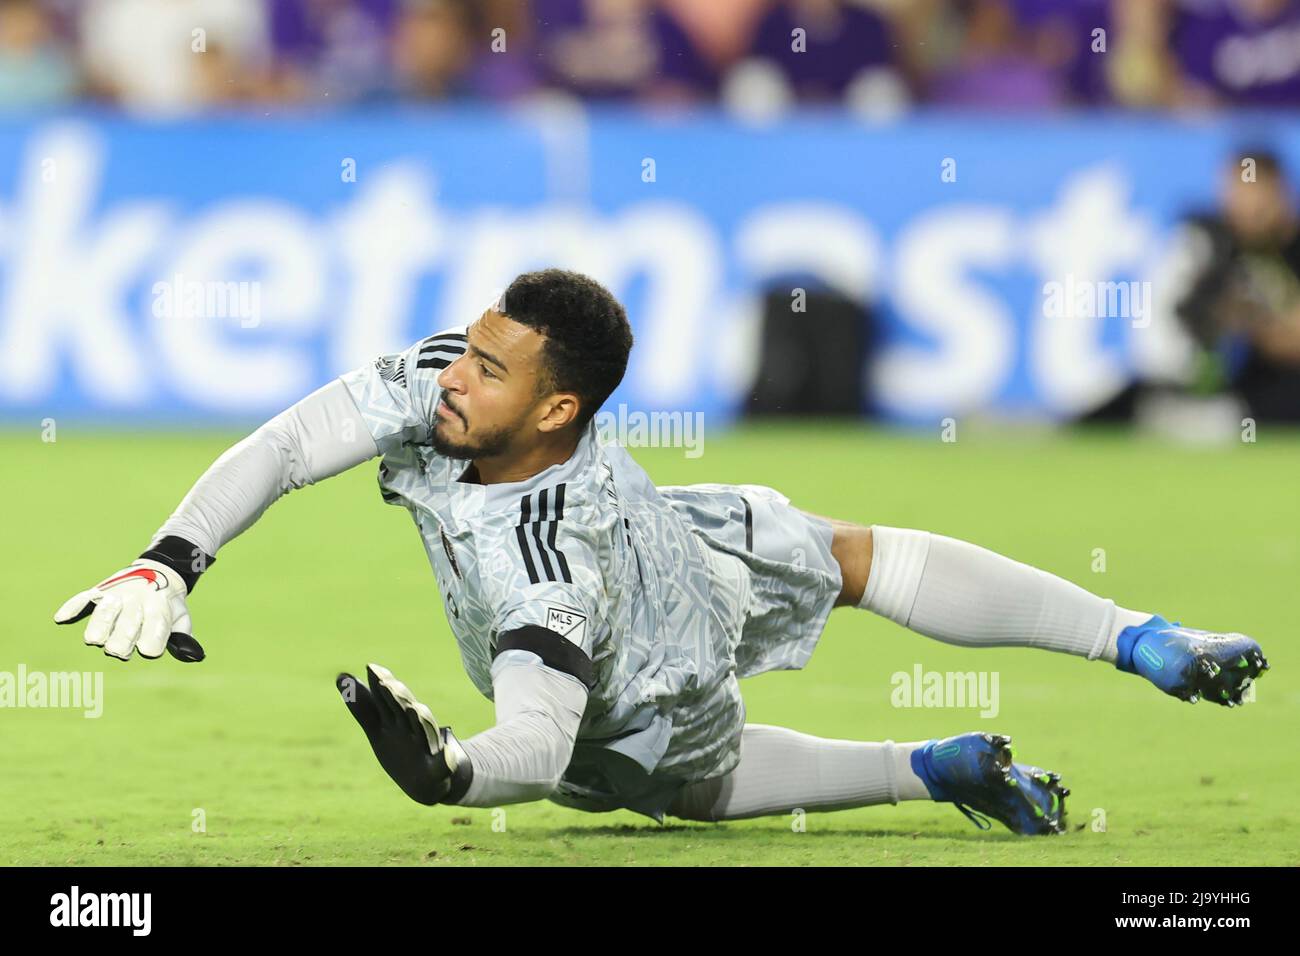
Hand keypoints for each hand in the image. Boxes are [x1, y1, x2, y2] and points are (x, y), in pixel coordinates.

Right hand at [53, 559, 204, 661]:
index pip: (154, 633)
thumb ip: (184, 637)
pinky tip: (62, 618)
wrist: (160, 570)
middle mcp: (137, 602)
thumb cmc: (169, 604)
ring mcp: (118, 595)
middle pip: (126, 627)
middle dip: (122, 642)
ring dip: (101, 626)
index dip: (151, 645)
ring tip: (97, 639)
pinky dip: (73, 607)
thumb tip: (193, 655)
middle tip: (118, 649)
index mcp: (159, 610)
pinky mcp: (101, 590)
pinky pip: (84, 597)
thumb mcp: (182, 618)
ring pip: (105, 612)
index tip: (148, 650)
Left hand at [336, 664, 471, 804]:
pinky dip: (447, 759)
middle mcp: (411, 728)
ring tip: (414, 710)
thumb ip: (362, 705)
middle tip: (385, 684)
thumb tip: (340, 676)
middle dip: (396, 698)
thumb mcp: (378, 729)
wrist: (429, 779)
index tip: (369, 667)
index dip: (378, 686)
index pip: (384, 700)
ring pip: (424, 730)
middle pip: (402, 710)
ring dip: (420, 720)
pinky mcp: (441, 767)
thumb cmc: (402, 748)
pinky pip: (444, 764)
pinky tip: (448, 754)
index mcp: (394, 720)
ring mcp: (427, 746)